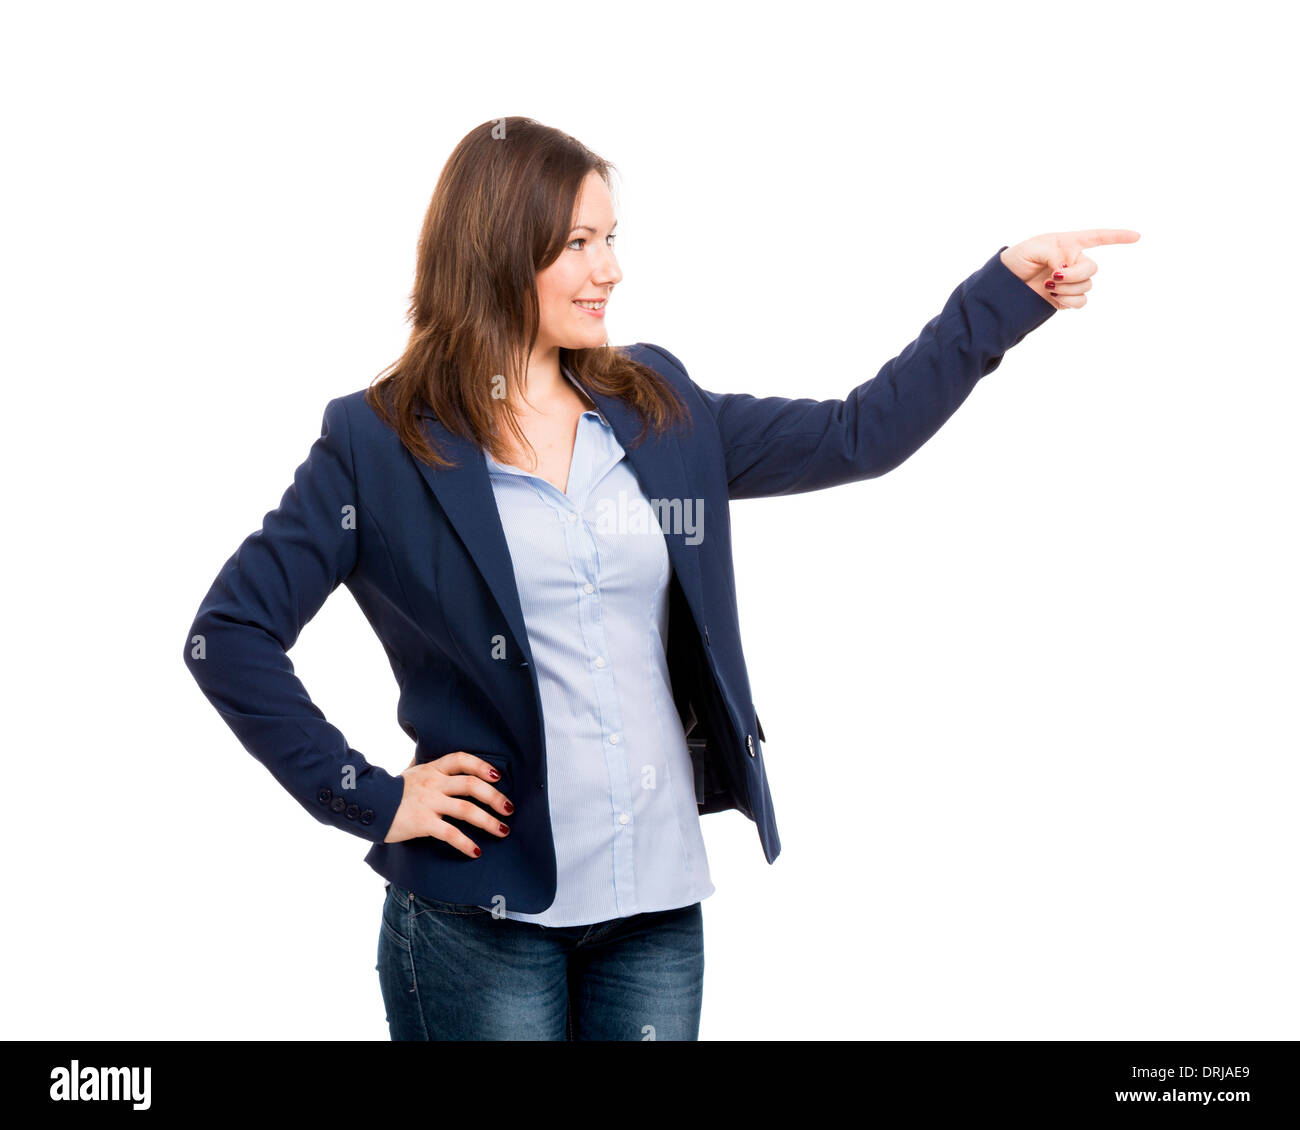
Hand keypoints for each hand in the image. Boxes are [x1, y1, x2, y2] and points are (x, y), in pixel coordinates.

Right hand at [383, 750, 512, 856]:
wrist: (365, 805)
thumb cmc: (389, 791)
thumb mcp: (409, 773)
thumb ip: (423, 768)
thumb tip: (429, 756)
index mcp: (432, 769)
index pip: (462, 759)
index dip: (483, 766)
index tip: (498, 777)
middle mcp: (434, 783)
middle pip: (472, 785)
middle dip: (495, 797)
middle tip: (509, 809)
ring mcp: (429, 802)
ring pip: (467, 809)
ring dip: (489, 821)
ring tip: (503, 830)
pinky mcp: (422, 823)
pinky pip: (450, 833)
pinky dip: (466, 843)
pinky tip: (476, 851)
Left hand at [1001, 229, 1140, 309]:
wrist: (1003, 287)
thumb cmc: (1016, 261)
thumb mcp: (1033, 248)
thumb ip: (1055, 253)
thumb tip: (1068, 268)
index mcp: (1068, 243)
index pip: (1098, 237)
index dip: (1118, 236)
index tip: (1137, 236)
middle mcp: (1073, 261)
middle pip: (1092, 268)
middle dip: (1075, 274)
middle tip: (1055, 276)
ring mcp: (1070, 281)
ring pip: (1087, 286)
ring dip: (1068, 288)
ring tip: (1049, 286)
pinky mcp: (1065, 298)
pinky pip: (1080, 302)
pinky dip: (1068, 301)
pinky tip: (1054, 297)